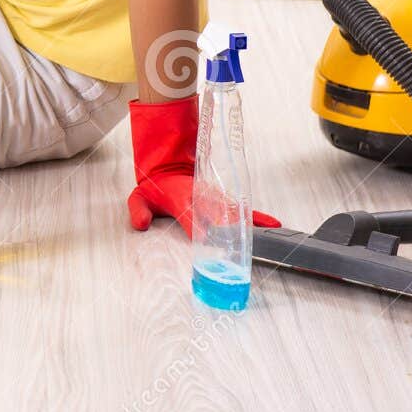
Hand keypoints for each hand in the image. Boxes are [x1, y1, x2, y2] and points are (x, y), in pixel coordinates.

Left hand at [126, 94, 279, 236]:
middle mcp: (200, 196)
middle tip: (236, 242)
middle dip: (225, 227)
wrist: (169, 168)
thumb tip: (141, 224)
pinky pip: (243, 208)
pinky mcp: (224, 199)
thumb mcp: (139, 198)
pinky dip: (258, 217)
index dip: (194, 225)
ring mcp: (214, 197)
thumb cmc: (156, 188)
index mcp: (179, 196)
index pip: (187, 214)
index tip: (202, 237)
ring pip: (232, 210)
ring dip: (244, 223)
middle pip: (215, 213)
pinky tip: (273, 225)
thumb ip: (138, 211)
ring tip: (258, 236)